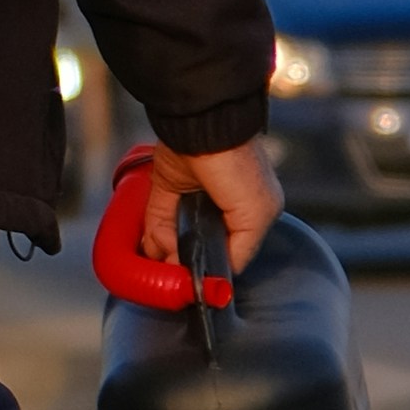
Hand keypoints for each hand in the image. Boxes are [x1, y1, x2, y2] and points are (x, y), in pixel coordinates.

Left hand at [143, 133, 278, 271]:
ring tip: (165, 257)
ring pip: (175, 237)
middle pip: (198, 245)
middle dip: (184, 260)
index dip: (212, 267)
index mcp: (250, 210)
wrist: (204, 126)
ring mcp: (192, 196)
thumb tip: (220, 278)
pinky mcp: (166, 187)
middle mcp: (220, 205)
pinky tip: (154, 246)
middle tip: (175, 273)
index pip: (230, 252)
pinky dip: (153, 235)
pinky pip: (157, 220)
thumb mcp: (257, 213)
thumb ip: (241, 249)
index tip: (197, 283)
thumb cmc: (238, 165)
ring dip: (166, 251)